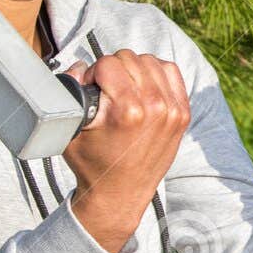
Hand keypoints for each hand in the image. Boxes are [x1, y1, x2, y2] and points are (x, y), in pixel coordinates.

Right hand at [62, 50, 190, 252]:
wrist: (120, 194)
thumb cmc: (93, 164)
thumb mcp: (71, 131)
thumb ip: (70, 93)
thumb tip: (80, 67)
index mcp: (127, 110)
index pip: (108, 63)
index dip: (94, 74)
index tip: (93, 90)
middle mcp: (155, 107)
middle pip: (129, 58)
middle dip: (113, 70)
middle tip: (106, 91)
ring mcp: (172, 109)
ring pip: (149, 61)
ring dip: (133, 70)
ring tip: (124, 89)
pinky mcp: (182, 113)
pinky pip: (170, 72)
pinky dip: (156, 73)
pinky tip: (143, 87)